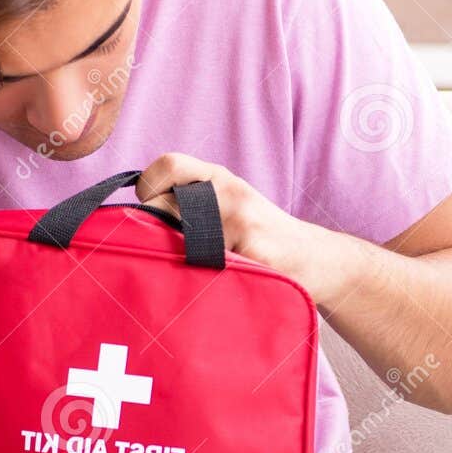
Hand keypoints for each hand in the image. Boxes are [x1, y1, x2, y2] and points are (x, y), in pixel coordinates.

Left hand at [134, 153, 347, 300]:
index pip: (167, 163)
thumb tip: (133, 222)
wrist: (318, 261)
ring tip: (200, 275)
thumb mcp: (229, 205)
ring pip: (180, 245)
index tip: (149, 212)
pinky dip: (207, 287)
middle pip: (163, 209)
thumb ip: (190, 205)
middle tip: (171, 257)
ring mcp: (241, 221)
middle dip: (157, 237)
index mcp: (218, 178)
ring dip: (181, 266)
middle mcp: (228, 193)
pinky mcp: (253, 252)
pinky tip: (224, 289)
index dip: (148, 187)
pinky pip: (207, 273)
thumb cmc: (261, 238)